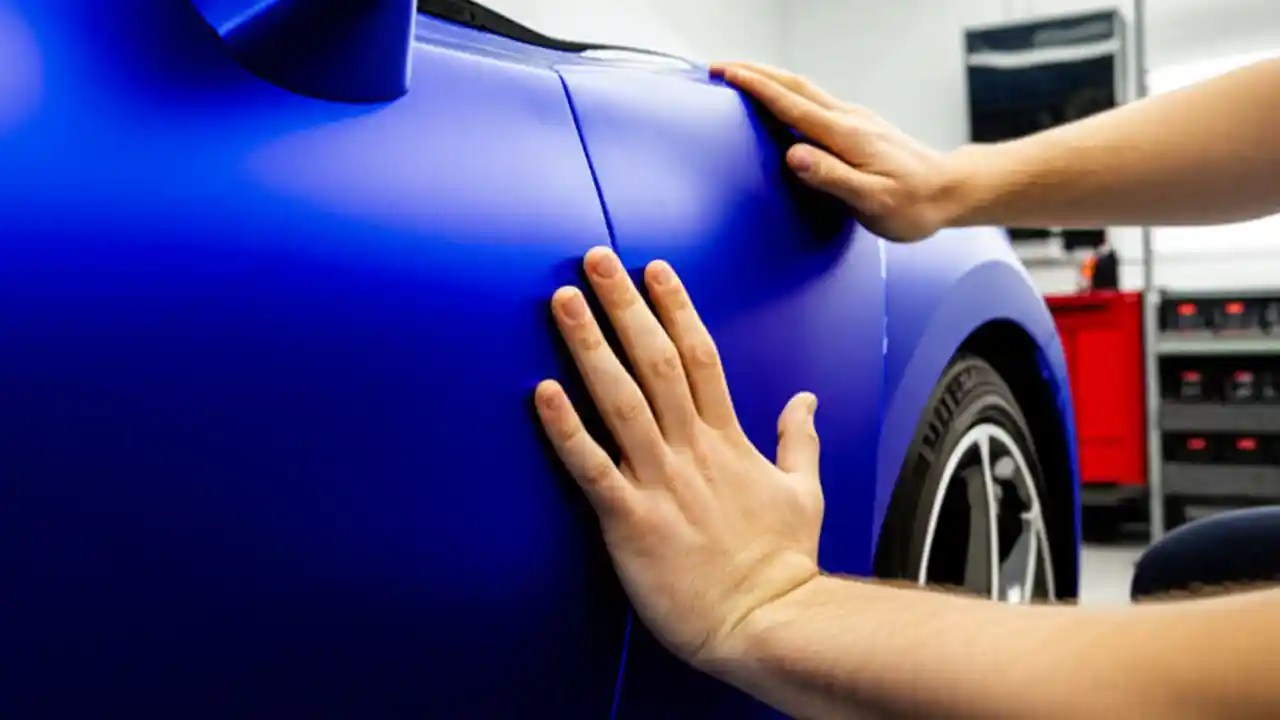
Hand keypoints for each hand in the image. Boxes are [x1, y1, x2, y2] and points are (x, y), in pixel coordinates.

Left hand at [535, 247, 823, 669]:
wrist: (767, 622)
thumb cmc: (782, 563)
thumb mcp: (804, 492)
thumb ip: (800, 440)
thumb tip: (807, 400)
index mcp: (728, 440)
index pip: (700, 356)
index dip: (675, 307)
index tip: (654, 268)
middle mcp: (692, 450)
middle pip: (655, 361)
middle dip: (624, 305)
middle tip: (596, 259)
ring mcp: (660, 482)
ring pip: (620, 400)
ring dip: (590, 346)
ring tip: (564, 302)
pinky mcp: (632, 521)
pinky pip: (591, 467)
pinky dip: (566, 429)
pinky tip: (541, 392)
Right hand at [711, 61, 957, 241]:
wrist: (950, 191)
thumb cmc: (912, 205)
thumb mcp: (872, 201)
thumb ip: (831, 177)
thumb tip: (792, 154)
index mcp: (845, 135)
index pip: (791, 103)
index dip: (755, 87)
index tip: (725, 74)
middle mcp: (848, 119)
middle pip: (793, 85)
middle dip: (754, 72)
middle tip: (719, 67)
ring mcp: (854, 120)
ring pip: (803, 89)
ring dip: (768, 79)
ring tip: (739, 77)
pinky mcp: (857, 127)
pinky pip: (813, 102)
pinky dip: (786, 93)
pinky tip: (778, 101)